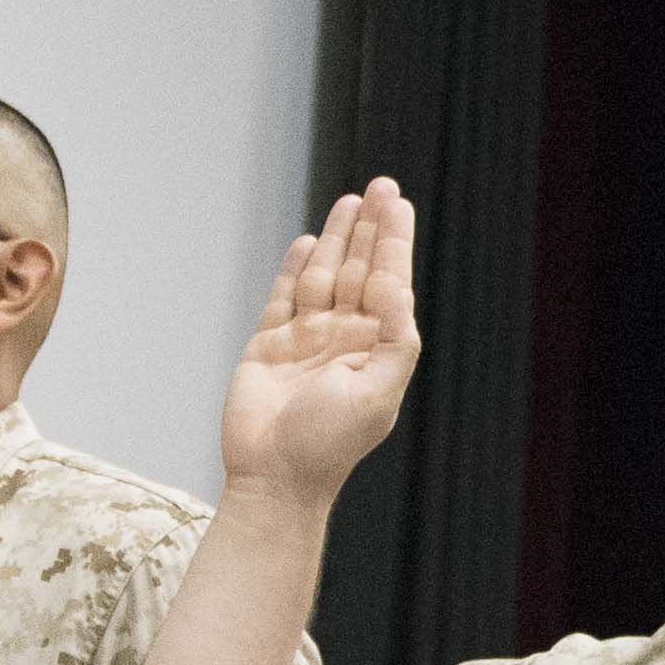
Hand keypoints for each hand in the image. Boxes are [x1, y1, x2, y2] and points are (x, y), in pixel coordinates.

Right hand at [221, 181, 421, 502]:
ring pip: (323, 275)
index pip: (387, 282)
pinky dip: (295, 269)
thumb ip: (395, 341)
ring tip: (350, 201)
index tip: (396, 204)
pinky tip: (309, 242)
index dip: (392, 241)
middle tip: (381, 186)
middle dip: (369, 229)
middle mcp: (343, 338)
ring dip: (336, 238)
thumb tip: (395, 288)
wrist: (273, 478)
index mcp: (374, 349)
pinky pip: (284, 297)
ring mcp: (305, 339)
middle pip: (358, 269)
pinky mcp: (268, 345)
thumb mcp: (378, 394)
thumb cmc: (329, 444)